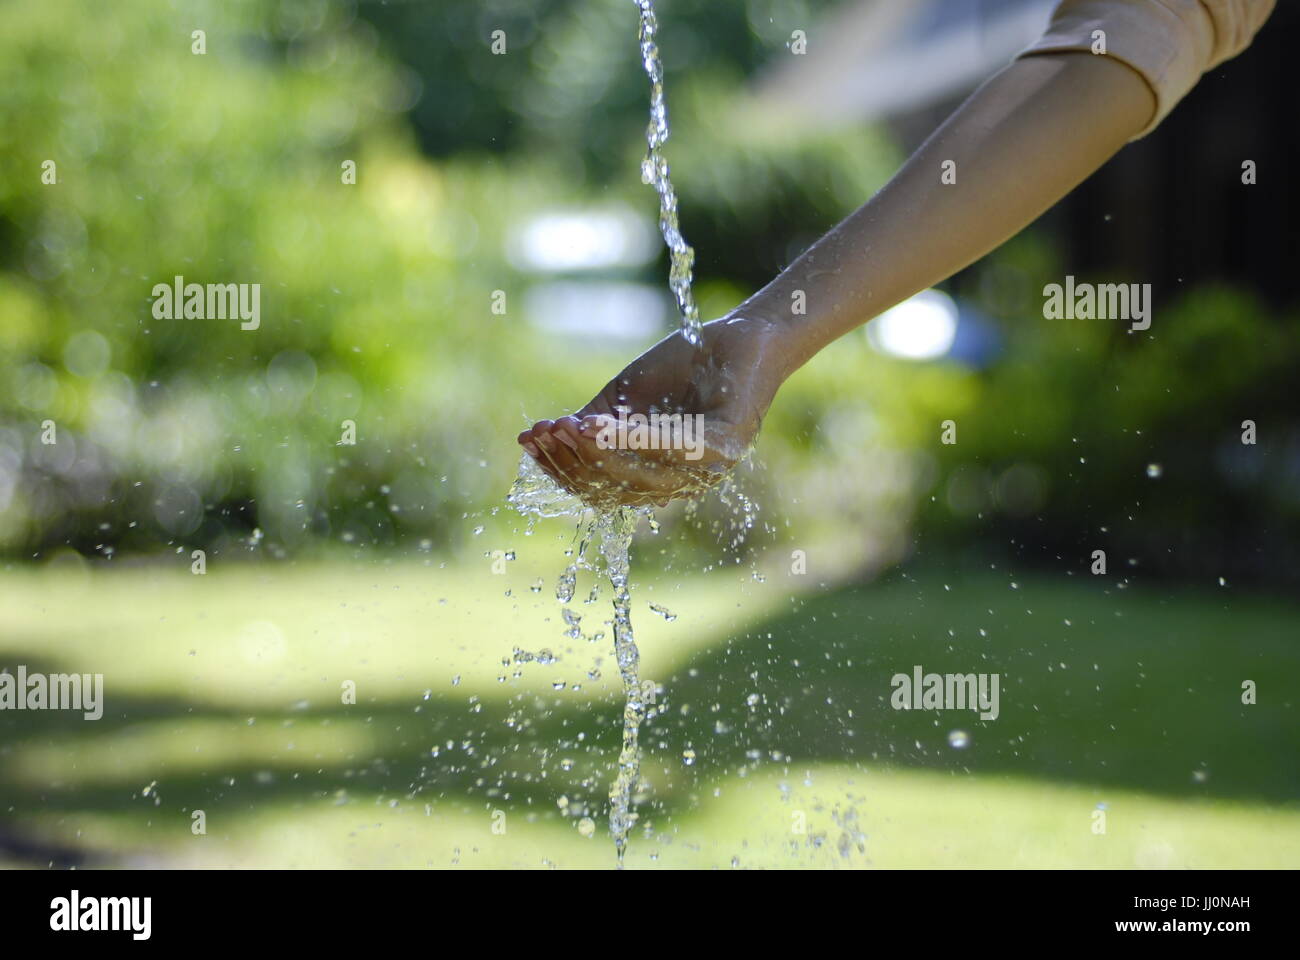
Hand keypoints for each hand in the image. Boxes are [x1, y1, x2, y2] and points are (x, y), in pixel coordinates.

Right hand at [517, 315, 787, 507]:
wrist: (740, 335)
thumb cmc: (684, 367)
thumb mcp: (625, 398)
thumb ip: (590, 424)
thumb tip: (535, 442)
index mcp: (656, 478)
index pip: (600, 491)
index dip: (561, 470)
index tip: (529, 440)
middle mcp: (682, 483)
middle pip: (616, 489)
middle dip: (574, 462)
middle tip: (544, 431)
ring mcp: (708, 469)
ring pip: (643, 476)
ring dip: (600, 452)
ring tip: (568, 426)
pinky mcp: (730, 444)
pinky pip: (677, 450)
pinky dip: (638, 439)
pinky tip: (607, 424)